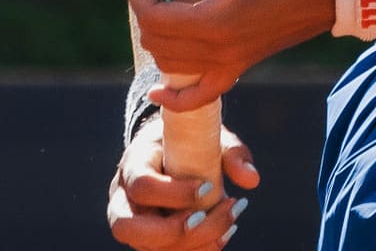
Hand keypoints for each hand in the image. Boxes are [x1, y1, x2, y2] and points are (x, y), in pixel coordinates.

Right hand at [108, 115, 260, 248]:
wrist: (172, 151)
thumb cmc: (190, 142)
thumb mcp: (209, 136)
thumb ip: (232, 153)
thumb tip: (252, 179)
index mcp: (134, 163)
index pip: (142, 185)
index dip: (174, 193)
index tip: (208, 186)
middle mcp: (124, 198)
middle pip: (127, 227)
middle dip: (171, 230)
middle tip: (204, 217)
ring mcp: (132, 223)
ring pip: (147, 248)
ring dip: (191, 243)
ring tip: (227, 226)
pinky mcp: (148, 239)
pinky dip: (198, 250)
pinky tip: (223, 234)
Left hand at [127, 0, 333, 110]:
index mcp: (219, 21)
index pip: (157, 18)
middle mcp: (220, 51)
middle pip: (158, 42)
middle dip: (145, 12)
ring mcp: (229, 64)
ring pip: (170, 65)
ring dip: (157, 38)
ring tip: (162, 7)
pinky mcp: (238, 69)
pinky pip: (199, 96)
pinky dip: (175, 98)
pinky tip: (158, 91)